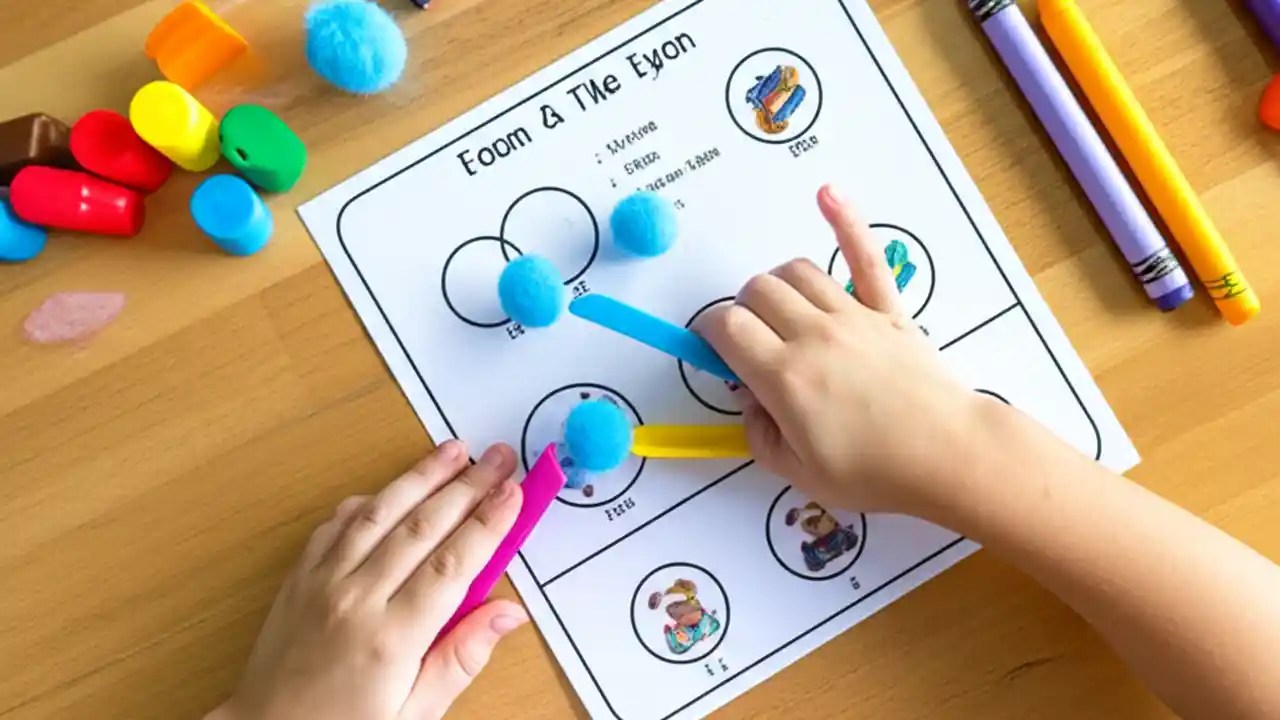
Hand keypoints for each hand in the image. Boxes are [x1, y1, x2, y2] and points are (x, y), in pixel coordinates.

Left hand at [209, 441, 527, 719]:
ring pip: (379, 513)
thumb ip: (461, 658)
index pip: (452, 564)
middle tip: (498, 458)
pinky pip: (336, 525)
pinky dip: (368, 501)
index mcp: (391, 638)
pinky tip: (391, 487)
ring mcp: (323, 583)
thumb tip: (508, 613)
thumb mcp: (415, 714)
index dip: (488, 522)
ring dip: (420, 477)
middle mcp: (355, 600)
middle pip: (422, 526)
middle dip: (467, 486)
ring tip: (453, 451)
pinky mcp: (299, 578)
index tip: (513, 492)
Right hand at [697, 185, 986, 514]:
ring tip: (782, 311)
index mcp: (785, 377)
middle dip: (742, 311)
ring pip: (796, 271)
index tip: (717, 352)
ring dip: (777, 285)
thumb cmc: (875, 472)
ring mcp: (853, 316)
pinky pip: (864, 256)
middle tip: (754, 343)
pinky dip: (845, 220)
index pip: (726, 326)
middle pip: (756, 292)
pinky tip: (826, 193)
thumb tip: (749, 399)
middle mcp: (813, 335)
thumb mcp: (796, 473)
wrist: (948, 456)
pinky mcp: (889, 310)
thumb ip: (758, 433)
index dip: (711, 333)